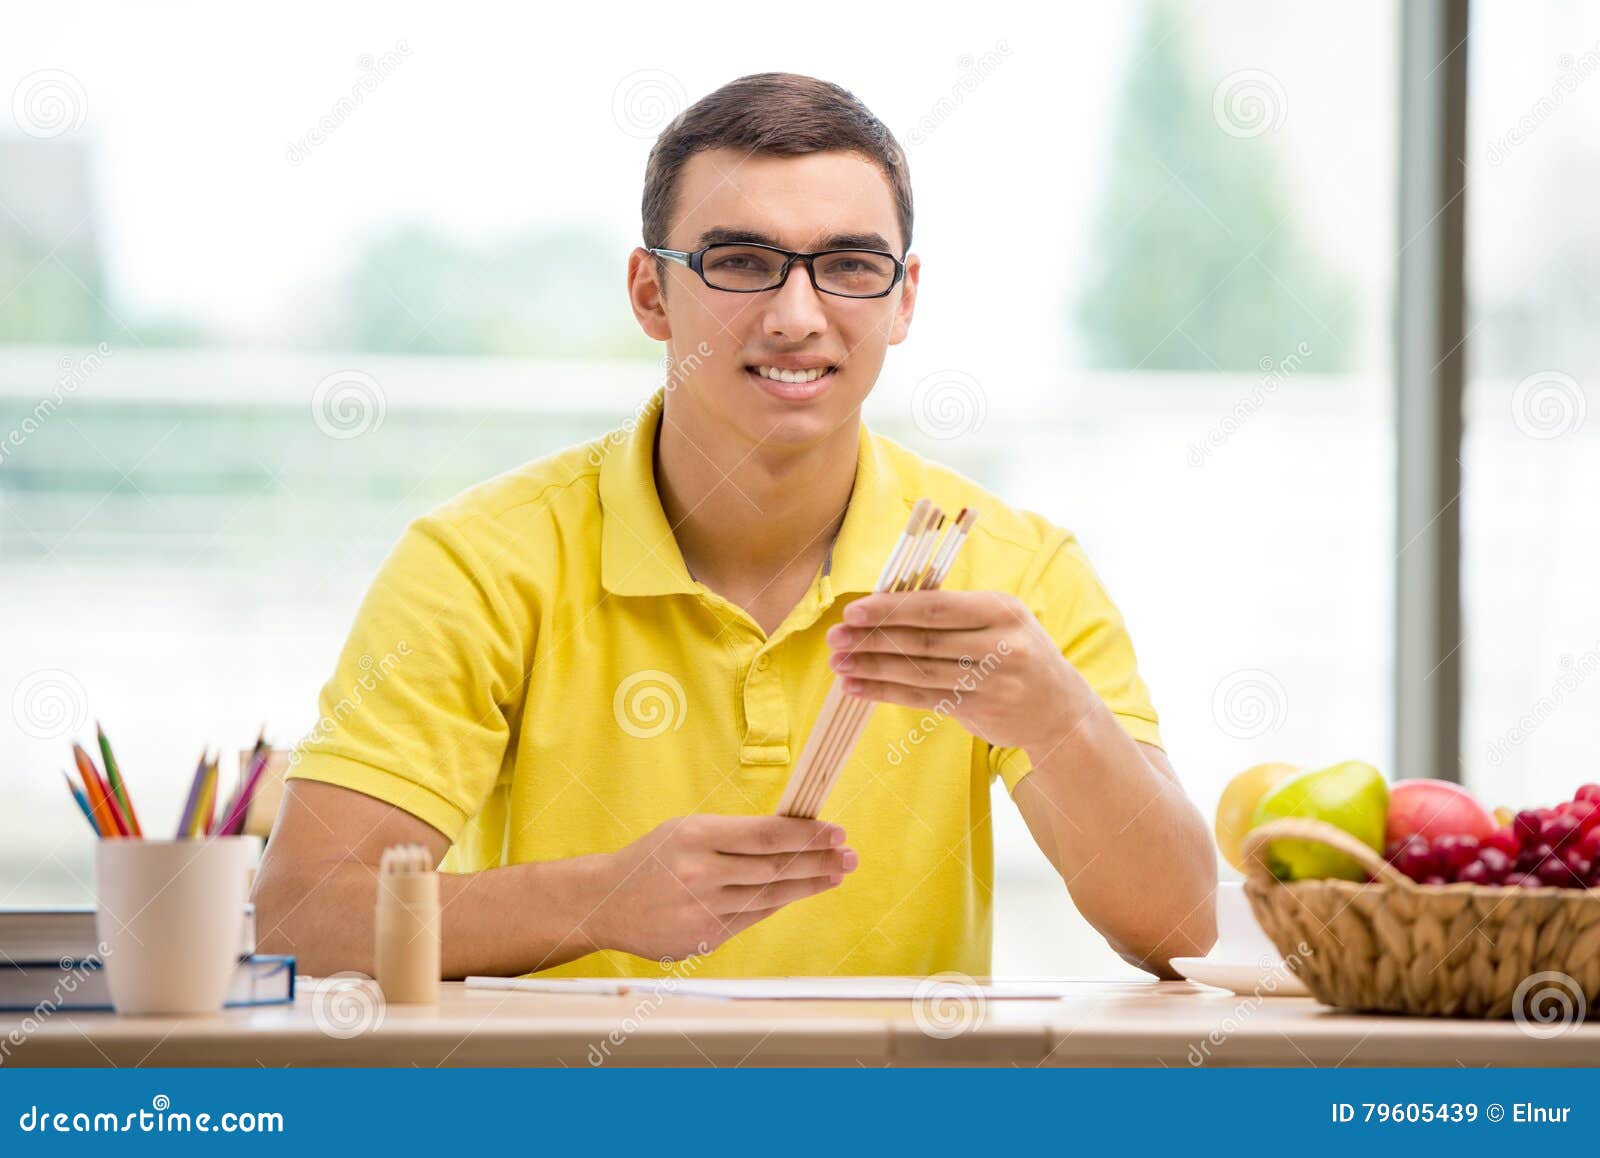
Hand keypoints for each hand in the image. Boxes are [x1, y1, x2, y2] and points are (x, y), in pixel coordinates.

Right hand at [591, 815, 857, 960]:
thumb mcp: (686, 830)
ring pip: (769, 896)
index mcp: (695, 836)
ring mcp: (702, 910)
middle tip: (850, 854)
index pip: (765, 835)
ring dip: (808, 885)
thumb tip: (793, 832)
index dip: (805, 835)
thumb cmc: (652, 858)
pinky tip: (800, 893)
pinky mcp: (704, 938)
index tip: (835, 831)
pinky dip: (779, 903)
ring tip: (836, 873)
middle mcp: (699, 873)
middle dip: (818, 861)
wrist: (605, 902)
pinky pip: (752, 917)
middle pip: (774, 868)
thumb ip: (735, 834)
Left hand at [825, 589, 1092, 754]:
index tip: (853, 610)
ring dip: (872, 668)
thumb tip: (882, 604)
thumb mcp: (999, 620)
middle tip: (835, 637)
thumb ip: (952, 611)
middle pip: (924, 640)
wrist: (1060, 709)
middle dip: (873, 639)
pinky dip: (885, 692)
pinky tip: (857, 687)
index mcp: (1002, 609)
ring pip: (919, 673)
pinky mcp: (981, 711)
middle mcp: (1002, 644)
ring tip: (838, 663)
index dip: (891, 608)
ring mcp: (994, 681)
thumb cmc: (1016, 652)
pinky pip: (923, 699)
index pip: (937, 606)